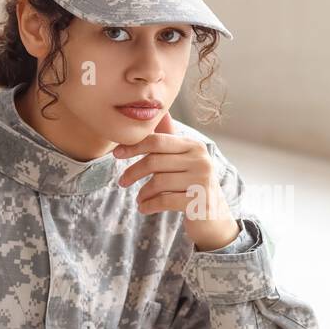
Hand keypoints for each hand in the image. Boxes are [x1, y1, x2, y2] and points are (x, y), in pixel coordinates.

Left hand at [112, 111, 240, 251]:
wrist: (213, 216)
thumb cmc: (192, 184)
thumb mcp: (184, 159)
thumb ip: (169, 139)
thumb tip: (161, 113)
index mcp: (195, 146)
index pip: (158, 140)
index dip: (134, 146)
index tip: (116, 154)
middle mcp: (201, 160)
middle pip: (155, 161)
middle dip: (134, 172)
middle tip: (122, 181)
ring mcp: (202, 181)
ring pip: (158, 182)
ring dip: (143, 192)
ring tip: (139, 198)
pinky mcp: (199, 202)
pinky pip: (164, 201)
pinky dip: (149, 205)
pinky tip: (144, 208)